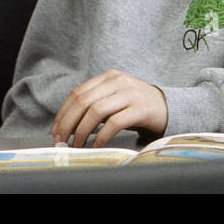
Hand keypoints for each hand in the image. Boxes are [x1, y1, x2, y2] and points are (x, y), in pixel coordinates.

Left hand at [52, 70, 168, 147]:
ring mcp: (130, 94)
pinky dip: (101, 137)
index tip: (55, 131)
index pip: (77, 93)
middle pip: (83, 101)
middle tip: (62, 141)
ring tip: (77, 145)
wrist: (167, 107)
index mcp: (108, 77)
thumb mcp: (114, 97)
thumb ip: (94, 104)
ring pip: (96, 111)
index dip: (63, 113)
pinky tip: (96, 147)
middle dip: (68, 124)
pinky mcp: (140, 109)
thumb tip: (66, 126)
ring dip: (82, 132)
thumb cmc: (135, 106)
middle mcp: (118, 82)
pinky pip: (114, 123)